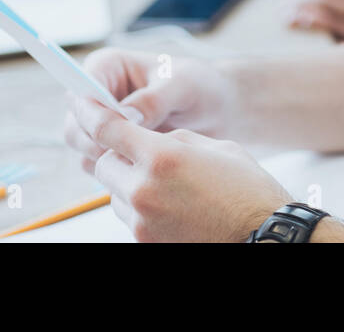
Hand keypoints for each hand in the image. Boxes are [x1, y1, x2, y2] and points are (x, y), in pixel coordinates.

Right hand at [63, 49, 238, 172]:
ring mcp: (103, 125)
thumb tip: (126, 116)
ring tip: (146, 157)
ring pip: (84, 149)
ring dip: (109, 158)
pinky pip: (100, 166)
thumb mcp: (183, 86)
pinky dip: (118, 170)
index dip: (91, 111)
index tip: (115, 127)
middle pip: (75, 124)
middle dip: (98, 141)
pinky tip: (147, 167)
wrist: (220, 113)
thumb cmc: (202, 87)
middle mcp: (98, 96)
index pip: (81, 88)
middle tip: (130, 151)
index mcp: (110, 67)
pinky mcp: (112, 148)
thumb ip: (154, 99)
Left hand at [71, 97, 290, 241]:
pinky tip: (172, 206)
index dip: (90, 112)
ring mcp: (143, 222)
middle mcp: (145, 190)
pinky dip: (141, 207)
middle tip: (145, 155)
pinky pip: (129, 217)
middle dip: (119, 156)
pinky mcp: (146, 243)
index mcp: (163, 157)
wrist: (263, 234)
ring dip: (129, 184)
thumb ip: (174, 139)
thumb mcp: (216, 147)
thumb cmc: (248, 190)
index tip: (80, 102)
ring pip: (114, 193)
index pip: (108, 129)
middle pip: (104, 164)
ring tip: (168, 186)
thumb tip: (149, 139)